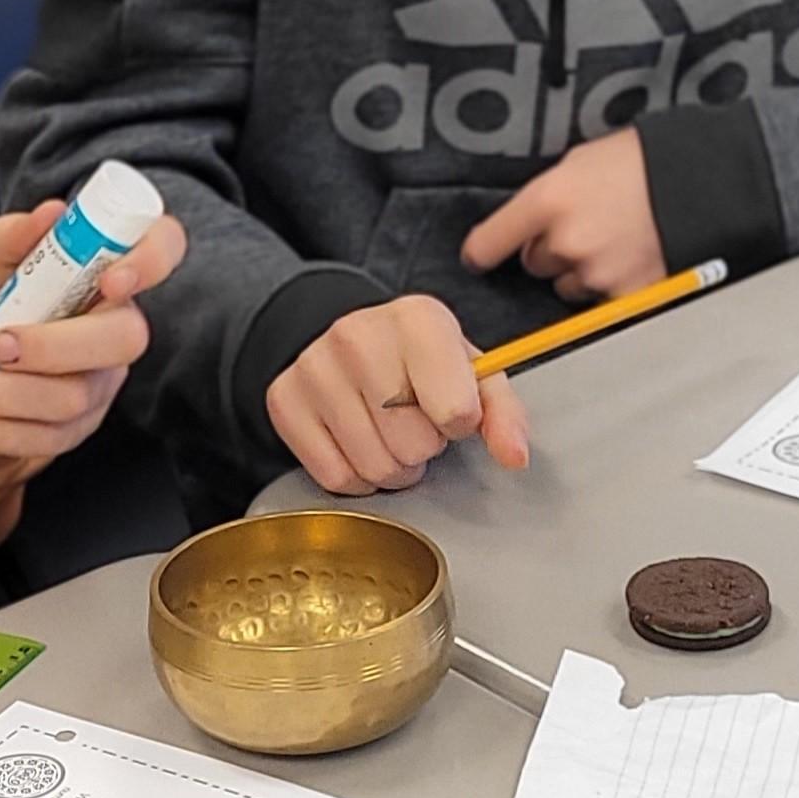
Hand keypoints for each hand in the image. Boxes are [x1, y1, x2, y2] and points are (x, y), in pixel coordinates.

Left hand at [0, 198, 185, 458]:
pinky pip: (45, 437)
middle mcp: (112, 324)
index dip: (153, 259)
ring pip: (74, 395)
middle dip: (56, 345)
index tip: (112, 279)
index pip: (162, 247)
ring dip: (1, 393)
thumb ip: (6, 241)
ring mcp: (98, 381)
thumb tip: (51, 211)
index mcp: (100, 268)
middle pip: (124, 338)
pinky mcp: (73, 427)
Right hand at [268, 295, 530, 495]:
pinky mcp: (284, 400)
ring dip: (392, 465)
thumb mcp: (471, 370)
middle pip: (413, 446)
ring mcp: (315, 368)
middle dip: (423, 446)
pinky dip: (355, 476)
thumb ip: (502, 413)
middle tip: (414, 420)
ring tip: (389, 432)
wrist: (347, 336)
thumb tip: (514, 456)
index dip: (460, 422)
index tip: (450, 406)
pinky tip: (359, 442)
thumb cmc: (418, 358)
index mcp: (417, 320)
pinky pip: (334, 477)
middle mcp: (358, 336)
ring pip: (375, 468)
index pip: (456, 413)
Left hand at [461, 126, 663, 302]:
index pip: (490, 242)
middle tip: (588, 226)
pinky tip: (632, 257)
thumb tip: (531, 220)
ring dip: (584, 270)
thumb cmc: (645, 163)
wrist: (703, 181)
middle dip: (553, 250)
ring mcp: (596, 273)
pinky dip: (613, 286)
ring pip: (568, 285)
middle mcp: (566, 242)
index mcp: (548, 201)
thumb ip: (549, 195)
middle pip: (535, 264)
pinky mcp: (625, 297)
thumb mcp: (581, 162)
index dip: (482, 252)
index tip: (477, 258)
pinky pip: (602, 301)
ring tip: (616, 239)